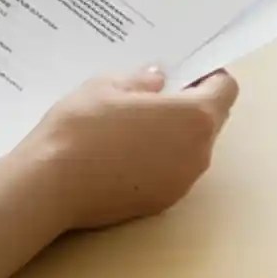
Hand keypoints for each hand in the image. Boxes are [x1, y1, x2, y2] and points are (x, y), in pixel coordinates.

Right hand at [17, 68, 239, 229]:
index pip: (226, 89)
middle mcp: (199, 153)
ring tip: (136, 126)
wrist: (50, 186)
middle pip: (212, 120)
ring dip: (176, 134)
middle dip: (192, 105)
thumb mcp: (108, 85)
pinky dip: (161, 160)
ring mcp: (183, 182)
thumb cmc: (82, 126)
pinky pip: (174, 172)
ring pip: (193, 149)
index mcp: (195, 117)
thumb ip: (142, 80)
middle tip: (155, 96)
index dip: (208, 76)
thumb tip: (159, 80)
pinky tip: (125, 155)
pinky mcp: (163, 204)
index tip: (182, 73)